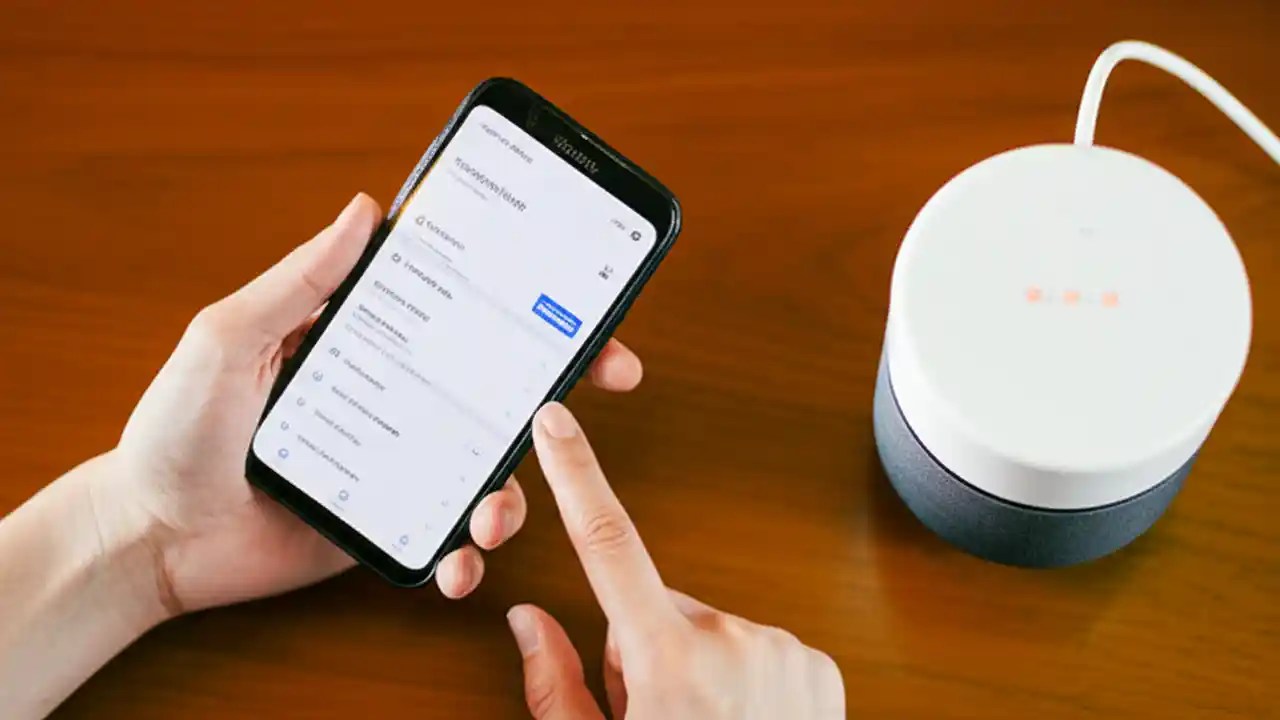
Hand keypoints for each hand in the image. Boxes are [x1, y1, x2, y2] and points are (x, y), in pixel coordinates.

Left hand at [94, 194, 645, 616]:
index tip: (576, 295)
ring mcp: (395, 461)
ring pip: (484, 465)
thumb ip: (297, 282)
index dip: (520, 299)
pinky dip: (464, 553)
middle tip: (612, 374)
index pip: (455, 309)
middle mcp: (391, 395)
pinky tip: (459, 564)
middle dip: (561, 380)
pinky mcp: (387, 521)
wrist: (152, 537)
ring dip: (514, 487)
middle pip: (493, 383)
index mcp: (361, 341)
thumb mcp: (229, 340)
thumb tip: (363, 209)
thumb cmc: (175, 430)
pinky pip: (444, 533)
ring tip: (496, 509)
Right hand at [505, 403, 844, 718]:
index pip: (606, 545)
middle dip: (642, 648)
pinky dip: (742, 677)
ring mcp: (780, 649)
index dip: (576, 477)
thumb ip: (552, 685)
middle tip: (651, 715)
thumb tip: (530, 620)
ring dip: (695, 666)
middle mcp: (729, 640)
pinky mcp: (815, 664)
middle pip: (656, 608)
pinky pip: (755, 646)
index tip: (558, 425)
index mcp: (666, 662)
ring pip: (707, 629)